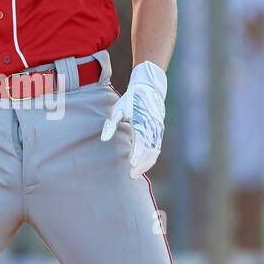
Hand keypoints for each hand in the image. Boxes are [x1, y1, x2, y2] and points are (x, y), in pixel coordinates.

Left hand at [101, 61, 166, 179]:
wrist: (149, 89)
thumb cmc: (130, 100)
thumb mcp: (118, 109)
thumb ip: (111, 124)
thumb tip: (103, 139)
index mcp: (142, 122)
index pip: (141, 142)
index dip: (137, 155)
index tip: (131, 164)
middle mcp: (153, 128)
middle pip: (149, 151)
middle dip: (142, 165)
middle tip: (132, 175)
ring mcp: (158, 130)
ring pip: (154, 151)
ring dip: (147, 164)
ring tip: (136, 174)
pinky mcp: (159, 131)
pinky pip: (156, 148)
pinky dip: (151, 158)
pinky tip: (143, 165)